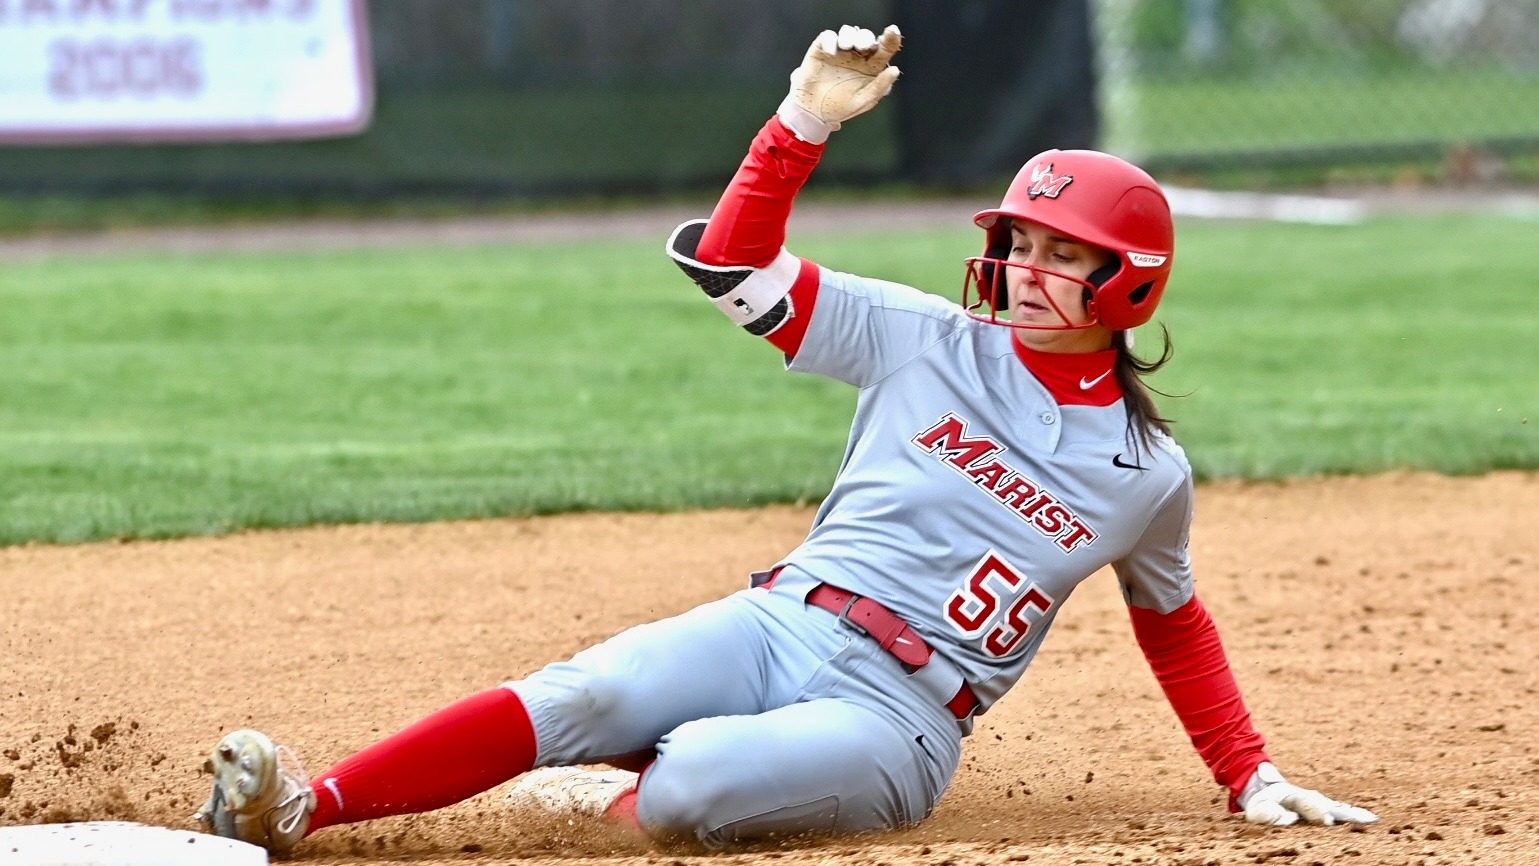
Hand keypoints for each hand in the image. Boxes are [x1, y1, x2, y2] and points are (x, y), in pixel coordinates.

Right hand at [779, 24, 901, 141]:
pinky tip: (831, 52)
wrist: (812, 113)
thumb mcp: (862, 101)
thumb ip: (879, 87)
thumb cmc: (839, 108)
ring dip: (850, 35)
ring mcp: (839, 51)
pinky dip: (830, 40)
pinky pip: (828, 37)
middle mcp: (857, 56)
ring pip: (849, 32)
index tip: (893, 32)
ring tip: (846, 46)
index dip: (891, 39)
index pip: (885, 49)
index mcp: (871, 67)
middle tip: (864, 46)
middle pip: (866, 37)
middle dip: (866, 37)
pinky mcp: (822, 49)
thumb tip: (895, 70)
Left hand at [1238, 762, 1378, 826]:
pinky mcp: (1322, 807)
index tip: (1328, 821)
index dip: (1317, 813)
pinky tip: (1368, 818)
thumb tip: (1290, 819)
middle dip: (1345, 814)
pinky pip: (1340, 811)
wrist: (1263, 788)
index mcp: (1293, 796)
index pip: (1308, 805)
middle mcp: (1309, 798)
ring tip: (1371, 818)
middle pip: (1329, 806)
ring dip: (1354, 814)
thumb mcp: (1258, 809)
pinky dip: (1353, 814)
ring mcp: (1317, 801)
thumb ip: (1271, 814)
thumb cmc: (1261, 802)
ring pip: (1338, 808)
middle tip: (1364, 819)